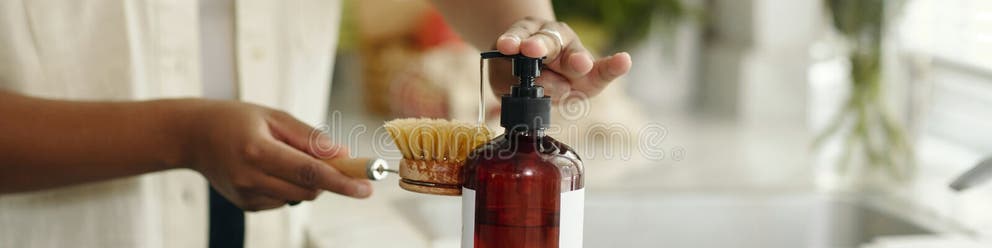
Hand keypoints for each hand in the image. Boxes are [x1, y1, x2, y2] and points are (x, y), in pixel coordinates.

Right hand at [177, 100, 370, 210]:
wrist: (193, 137)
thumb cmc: (237, 120)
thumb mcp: (275, 116)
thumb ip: (309, 137)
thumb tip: (343, 155)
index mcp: (258, 151)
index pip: (309, 172)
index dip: (342, 181)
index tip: (366, 188)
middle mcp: (251, 177)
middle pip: (309, 188)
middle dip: (330, 178)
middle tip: (338, 160)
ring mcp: (247, 195)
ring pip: (298, 196)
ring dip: (308, 180)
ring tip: (285, 154)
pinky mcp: (246, 205)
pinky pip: (284, 200)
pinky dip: (289, 186)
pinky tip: (271, 168)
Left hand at [490, 17, 632, 99]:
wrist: (541, 76)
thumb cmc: (518, 73)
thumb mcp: (503, 76)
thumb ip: (508, 79)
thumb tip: (530, 84)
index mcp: (526, 36)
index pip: (519, 35)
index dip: (514, 40)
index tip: (508, 46)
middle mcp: (552, 40)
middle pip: (548, 41)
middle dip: (541, 46)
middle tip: (532, 50)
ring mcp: (573, 55)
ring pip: (572, 57)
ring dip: (575, 60)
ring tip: (581, 65)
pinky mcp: (592, 74)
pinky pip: (604, 71)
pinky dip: (614, 66)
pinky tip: (624, 61)